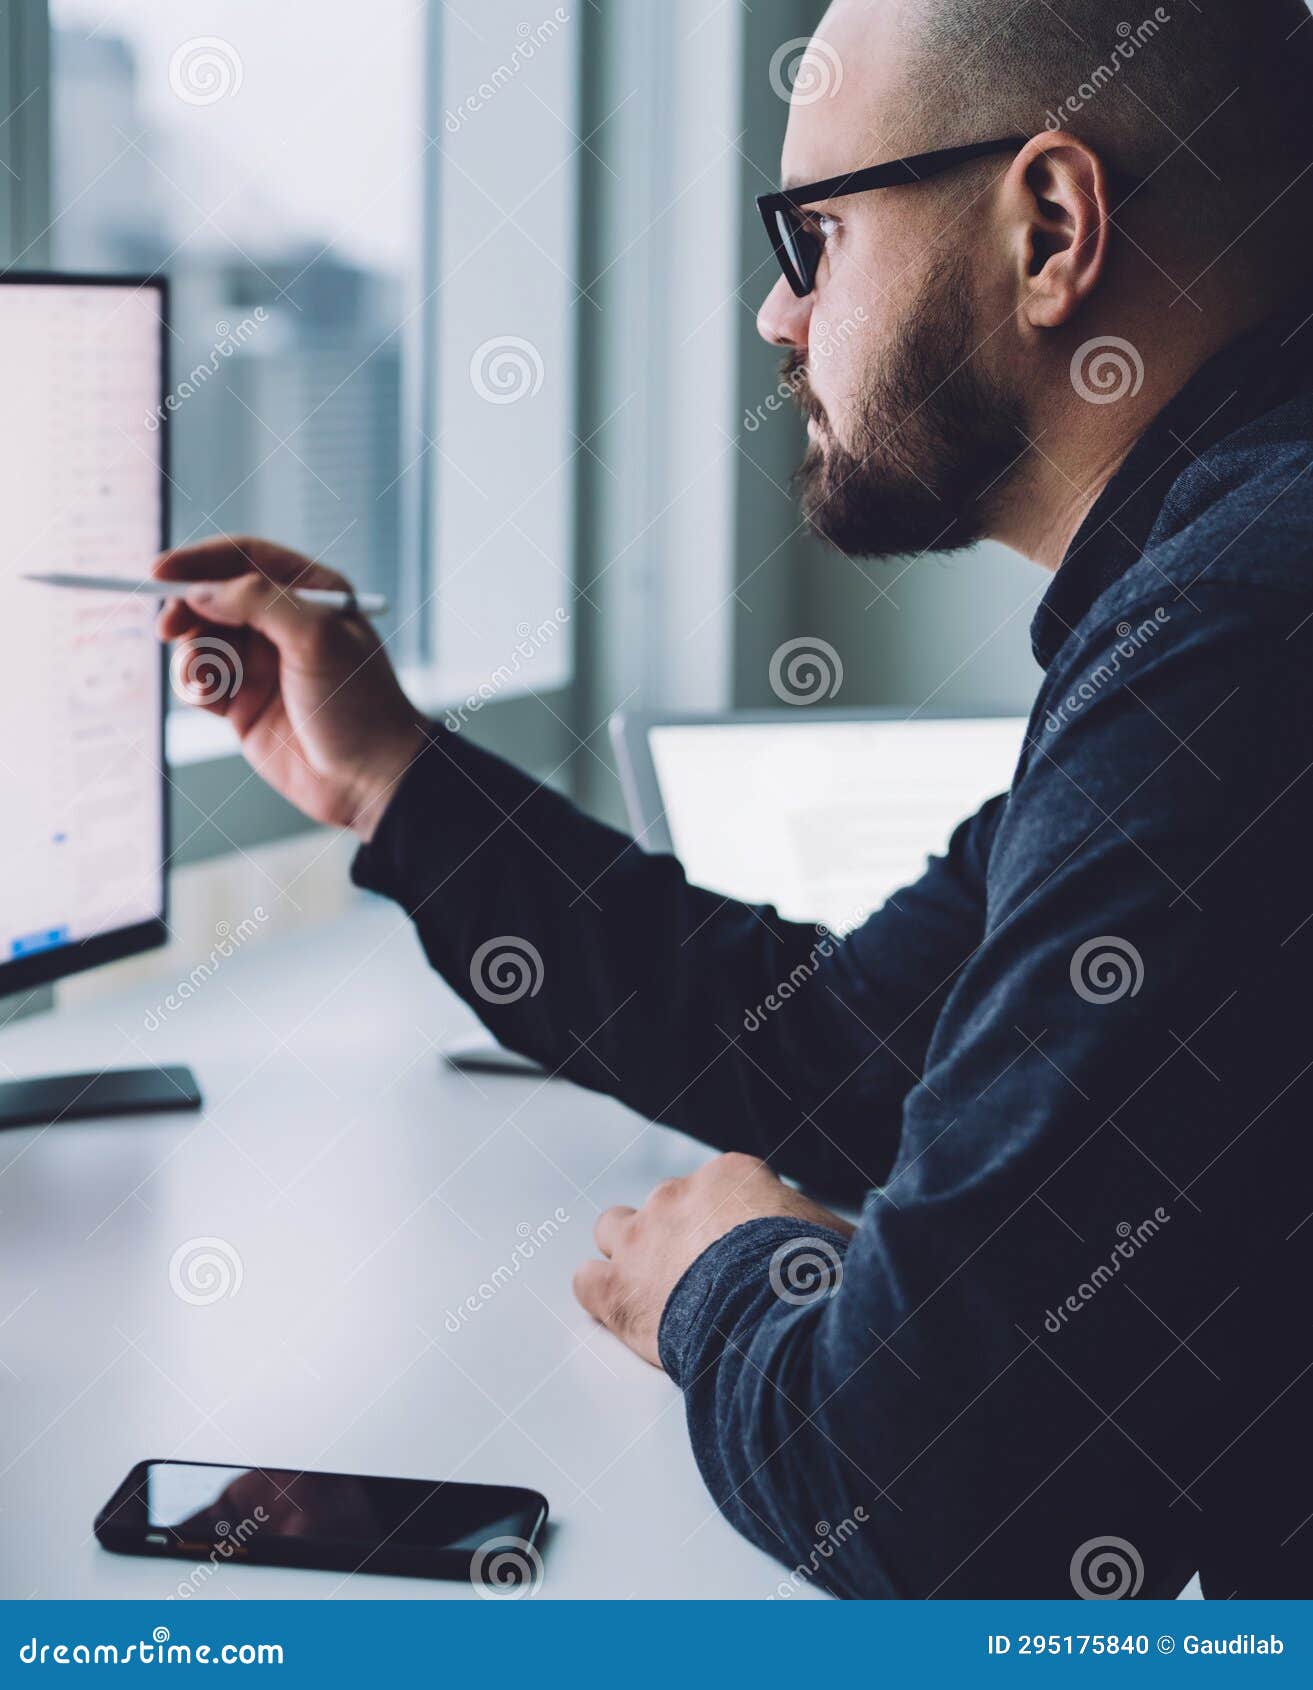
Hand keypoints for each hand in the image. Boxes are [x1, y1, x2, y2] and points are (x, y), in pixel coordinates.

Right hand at [154, 538, 426, 839]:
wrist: (368, 779)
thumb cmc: (358, 703)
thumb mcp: (316, 637)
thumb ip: (259, 602)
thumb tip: (203, 592)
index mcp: (310, 593)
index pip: (244, 558)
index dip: (200, 561)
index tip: (160, 572)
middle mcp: (283, 623)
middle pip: (213, 597)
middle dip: (186, 610)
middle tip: (168, 629)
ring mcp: (261, 664)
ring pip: (200, 640)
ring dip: (190, 655)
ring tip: (205, 680)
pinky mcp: (243, 703)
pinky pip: (199, 682)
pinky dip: (193, 686)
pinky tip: (209, 699)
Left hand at [573, 1152, 854, 1368]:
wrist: (775, 1322)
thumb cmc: (812, 1280)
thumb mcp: (835, 1237)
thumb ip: (827, 1229)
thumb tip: (847, 1244)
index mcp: (733, 1176)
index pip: (720, 1187)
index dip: (731, 1223)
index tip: (745, 1252)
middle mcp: (679, 1196)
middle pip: (667, 1206)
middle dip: (681, 1236)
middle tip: (704, 1275)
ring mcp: (641, 1238)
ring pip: (615, 1228)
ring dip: (630, 1253)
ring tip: (654, 1287)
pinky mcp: (617, 1287)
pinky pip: (587, 1280)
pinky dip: (601, 1294)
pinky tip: (622, 1312)